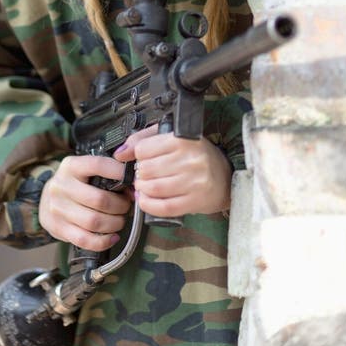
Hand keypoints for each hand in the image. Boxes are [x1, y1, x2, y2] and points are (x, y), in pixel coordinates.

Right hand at [38, 155, 131, 251]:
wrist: (46, 199)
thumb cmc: (74, 184)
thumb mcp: (84, 169)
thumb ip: (106, 172)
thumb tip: (133, 187)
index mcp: (71, 166)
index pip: (98, 165)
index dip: (119, 172)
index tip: (133, 181)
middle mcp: (62, 185)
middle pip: (100, 200)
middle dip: (121, 206)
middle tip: (126, 206)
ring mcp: (58, 208)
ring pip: (94, 222)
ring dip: (115, 224)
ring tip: (119, 221)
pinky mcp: (57, 228)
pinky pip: (85, 239)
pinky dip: (103, 241)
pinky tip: (112, 237)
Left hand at [113, 126, 231, 218]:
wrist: (226, 177)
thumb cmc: (196, 156)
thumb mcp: (173, 138)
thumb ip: (144, 140)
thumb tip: (120, 153)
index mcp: (183, 139)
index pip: (144, 149)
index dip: (137, 156)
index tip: (141, 160)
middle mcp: (190, 159)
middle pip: (147, 169)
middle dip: (139, 174)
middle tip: (143, 175)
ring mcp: (194, 181)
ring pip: (154, 188)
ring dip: (142, 190)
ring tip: (144, 187)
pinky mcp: (195, 201)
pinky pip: (164, 207)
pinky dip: (149, 206)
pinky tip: (146, 201)